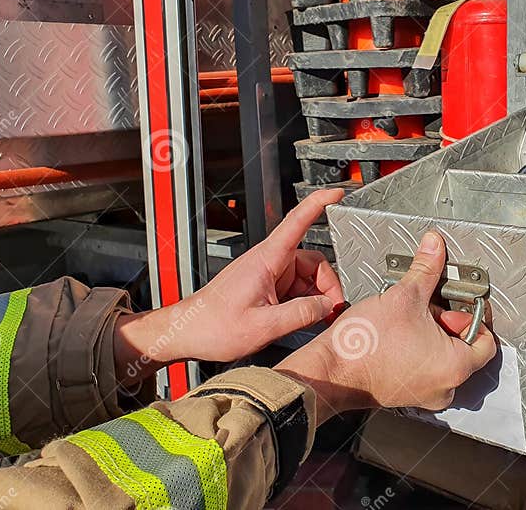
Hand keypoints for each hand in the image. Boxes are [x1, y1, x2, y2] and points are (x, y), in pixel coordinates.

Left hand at [114, 189, 345, 384]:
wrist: (189, 331)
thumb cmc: (214, 326)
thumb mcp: (264, 326)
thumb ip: (301, 314)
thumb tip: (327, 306)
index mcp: (266, 259)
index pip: (297, 221)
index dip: (318, 203)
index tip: (336, 193)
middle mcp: (268, 261)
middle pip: (313, 261)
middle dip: (327, 285)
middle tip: (331, 309)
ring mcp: (267, 273)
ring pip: (306, 277)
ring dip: (316, 296)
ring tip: (316, 318)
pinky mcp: (266, 286)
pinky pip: (295, 288)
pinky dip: (305, 302)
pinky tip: (303, 318)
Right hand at [275, 231, 496, 424]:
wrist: (330, 370)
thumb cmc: (366, 345)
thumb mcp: (403, 296)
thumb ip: (426, 269)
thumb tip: (434, 247)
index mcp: (456, 366)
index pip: (487, 342)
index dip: (475, 317)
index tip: (461, 304)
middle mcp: (445, 387)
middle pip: (464, 350)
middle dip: (449, 323)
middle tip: (429, 307)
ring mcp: (424, 395)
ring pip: (442, 360)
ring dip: (432, 337)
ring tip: (411, 320)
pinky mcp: (405, 396)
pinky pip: (423, 370)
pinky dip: (418, 352)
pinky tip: (399, 334)